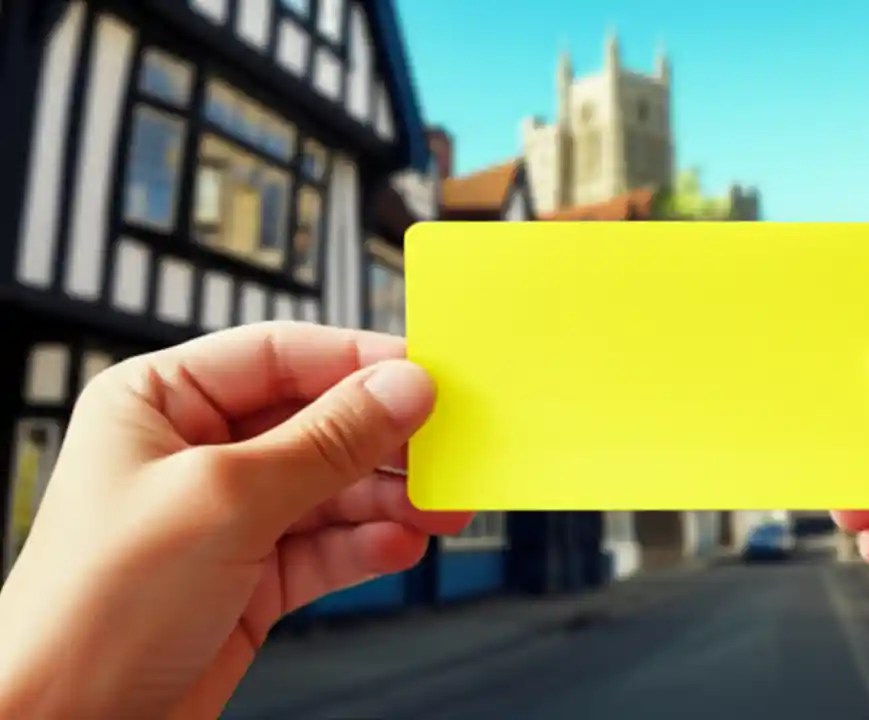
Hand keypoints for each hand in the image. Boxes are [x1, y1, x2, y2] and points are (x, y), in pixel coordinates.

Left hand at [0, 322, 471, 718]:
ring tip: (440, 508)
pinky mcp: (252, 577)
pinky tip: (399, 545)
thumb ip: (327, 440)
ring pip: (332, 487)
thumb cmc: (95, 608)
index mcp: (161, 402)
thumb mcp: (227, 499)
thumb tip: (403, 389)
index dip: (358, 361)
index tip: (428, 376)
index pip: (280, 355)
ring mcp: (227, 517)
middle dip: (385, 441)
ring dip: (389, 498)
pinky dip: (367, 545)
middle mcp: (195, 452)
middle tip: (448, 451)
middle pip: (317, 422)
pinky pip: (327, 545)